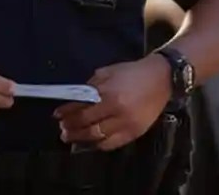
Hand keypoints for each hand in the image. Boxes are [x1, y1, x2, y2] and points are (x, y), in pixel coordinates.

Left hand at [54, 55, 170, 150]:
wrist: (162, 79)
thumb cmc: (132, 73)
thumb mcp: (107, 73)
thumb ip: (91, 86)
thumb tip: (76, 98)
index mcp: (109, 95)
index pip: (81, 108)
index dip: (67, 112)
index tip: (57, 115)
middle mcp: (117, 112)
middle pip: (88, 125)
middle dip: (72, 128)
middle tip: (62, 129)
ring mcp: (127, 124)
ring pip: (99, 137)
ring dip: (82, 138)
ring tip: (71, 138)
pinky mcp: (136, 133)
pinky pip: (113, 143)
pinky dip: (100, 145)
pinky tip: (91, 143)